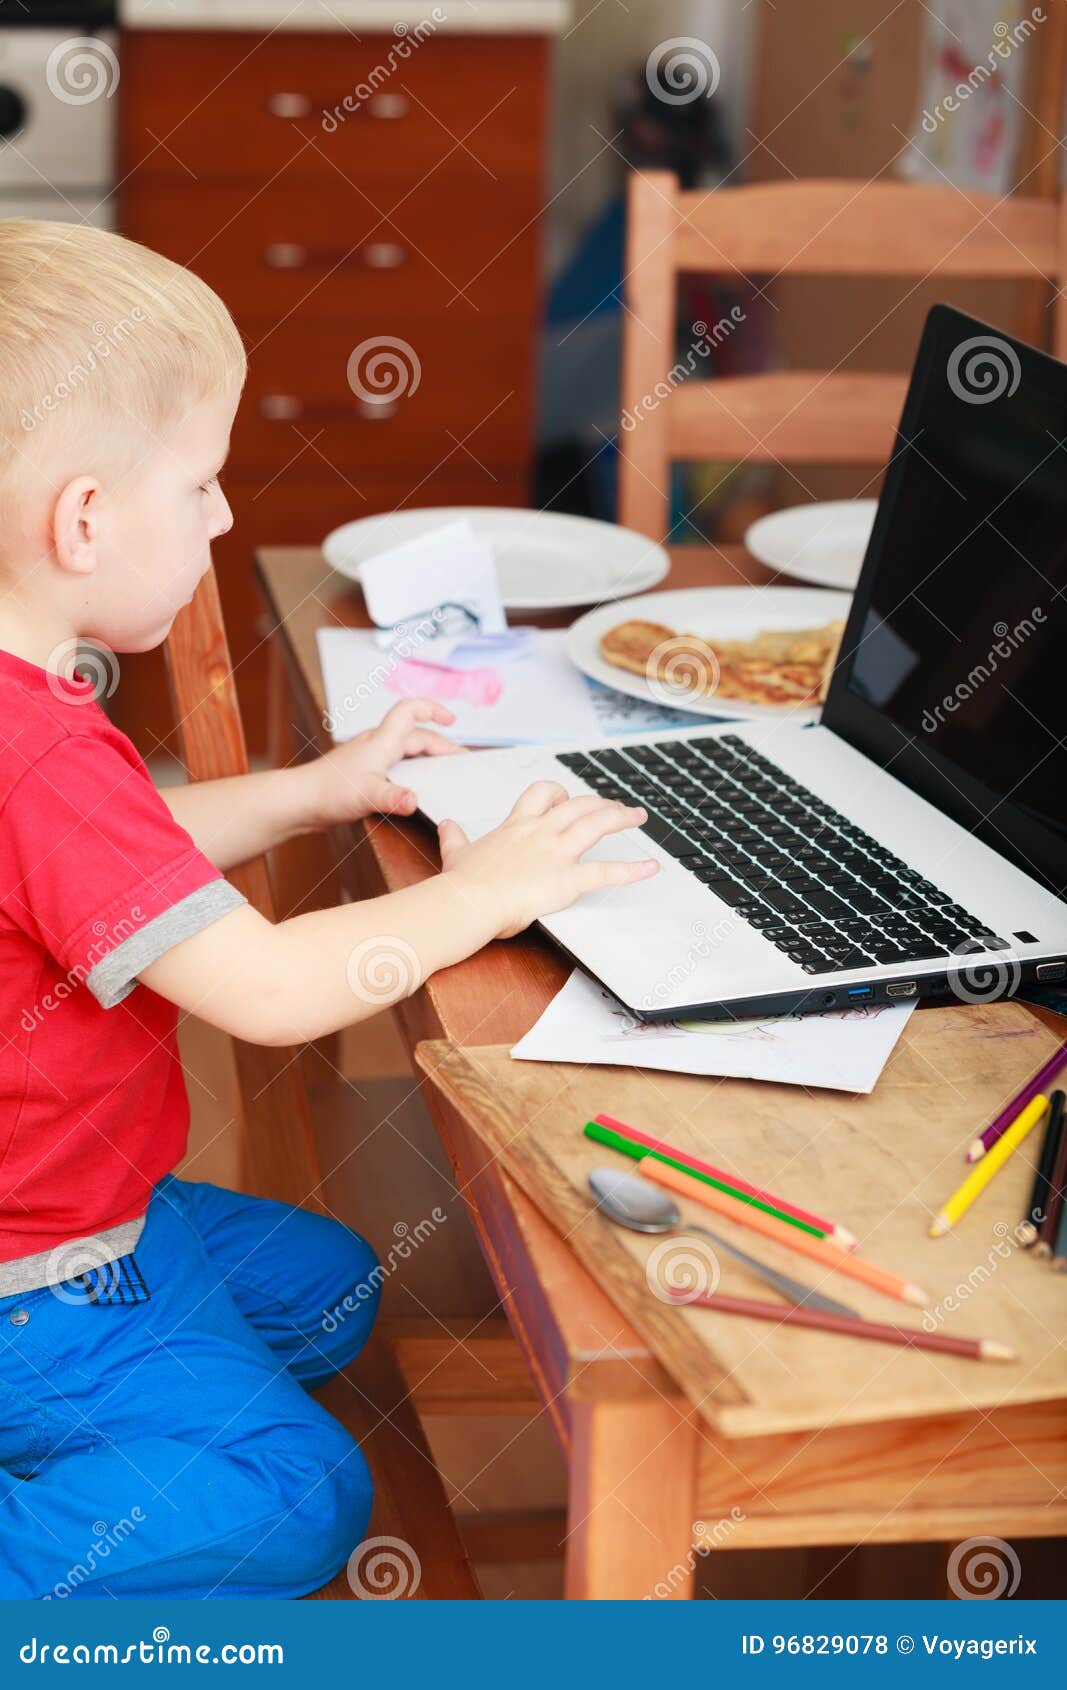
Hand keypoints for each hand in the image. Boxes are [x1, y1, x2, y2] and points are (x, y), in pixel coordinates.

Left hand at [309, 698, 462, 825]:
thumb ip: (393, 798)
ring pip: (406, 747)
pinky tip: (413, 782)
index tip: (452, 719)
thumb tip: (414, 801)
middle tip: (459, 761)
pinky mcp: (364, 770)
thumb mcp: (367, 795)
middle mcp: (376, 743)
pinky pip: (395, 761)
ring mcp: (369, 755)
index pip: (410, 710)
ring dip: (427, 754)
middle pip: (416, 734)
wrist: (300, 800)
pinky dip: (412, 766)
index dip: (433, 709)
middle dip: (441, 743)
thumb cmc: (328, 791)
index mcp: (382, 741)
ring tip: (443, 769)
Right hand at [437, 780, 658, 938]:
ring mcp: (556, 853)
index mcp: (517, 825)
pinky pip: (606, 871)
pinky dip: (632, 869)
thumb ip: (455, 836)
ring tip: (638, 816)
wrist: (465, 902)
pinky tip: (650, 867)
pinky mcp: (567, 879)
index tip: (568, 798)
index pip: (543, 794)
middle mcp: (540, 832)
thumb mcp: (456, 852)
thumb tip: (446, 824)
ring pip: (597, 823)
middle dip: (602, 802)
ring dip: (621, 817)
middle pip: (579, 803)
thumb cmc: (461, 884)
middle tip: (617, 806)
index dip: (560, 792)